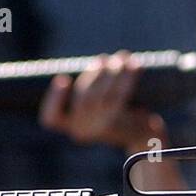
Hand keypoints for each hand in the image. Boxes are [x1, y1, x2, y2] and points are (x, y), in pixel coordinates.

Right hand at [39, 50, 166, 152]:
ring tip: (122, 57)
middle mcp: (83, 131)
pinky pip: (122, 97)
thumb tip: (91, 63)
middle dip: (94, 75)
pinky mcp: (124, 123)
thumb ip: (89, 88)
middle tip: (103, 59)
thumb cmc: (115, 115)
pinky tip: (135, 66)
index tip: (63, 78)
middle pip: (83, 101)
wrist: (143, 137)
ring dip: (113, 73)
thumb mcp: (96, 106)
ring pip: (104, 96)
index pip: (52, 118)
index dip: (54, 99)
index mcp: (70, 126)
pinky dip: (128, 79)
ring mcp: (102, 129)